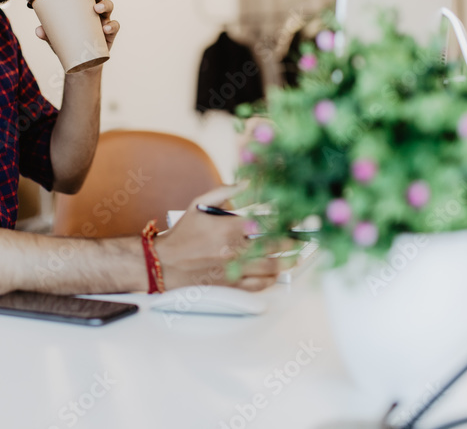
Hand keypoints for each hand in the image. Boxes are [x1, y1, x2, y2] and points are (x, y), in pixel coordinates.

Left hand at [35, 0, 119, 51]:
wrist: (81, 65)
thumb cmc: (68, 44)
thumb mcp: (55, 38)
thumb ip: (47, 34)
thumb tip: (38, 30)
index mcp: (81, 4)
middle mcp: (94, 8)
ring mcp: (103, 20)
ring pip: (109, 6)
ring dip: (105, 4)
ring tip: (97, 8)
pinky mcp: (110, 34)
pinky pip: (114, 26)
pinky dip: (112, 26)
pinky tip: (106, 28)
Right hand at [153, 186, 283, 291]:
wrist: (164, 264)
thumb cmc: (182, 235)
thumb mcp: (198, 205)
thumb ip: (224, 191)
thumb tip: (246, 182)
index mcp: (228, 227)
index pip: (266, 223)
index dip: (285, 221)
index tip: (295, 219)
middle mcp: (233, 249)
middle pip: (274, 245)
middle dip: (292, 242)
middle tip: (301, 239)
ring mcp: (234, 269)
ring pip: (271, 267)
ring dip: (288, 262)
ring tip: (296, 257)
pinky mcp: (231, 285)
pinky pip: (259, 284)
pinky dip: (272, 279)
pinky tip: (277, 273)